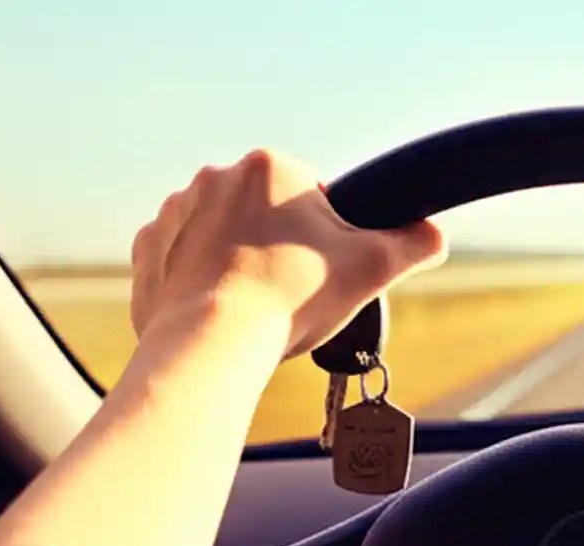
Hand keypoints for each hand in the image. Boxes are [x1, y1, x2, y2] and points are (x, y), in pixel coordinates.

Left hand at [130, 149, 444, 356]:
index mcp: (269, 167)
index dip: (324, 239)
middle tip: (291, 294)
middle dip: (278, 248)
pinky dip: (197, 283)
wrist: (213, 342)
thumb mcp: (370, 267)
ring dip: (236, 262)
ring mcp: (174, 214)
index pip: (310, 197)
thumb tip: (435, 236)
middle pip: (264, 215)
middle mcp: (214, 177)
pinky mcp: (148, 253)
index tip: (320, 272)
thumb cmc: (292, 297)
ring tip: (252, 307)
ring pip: (220, 237)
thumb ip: (411, 244)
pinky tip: (218, 311)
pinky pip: (179, 261)